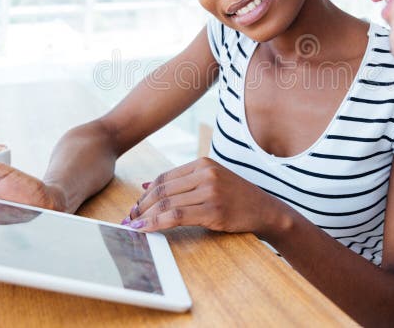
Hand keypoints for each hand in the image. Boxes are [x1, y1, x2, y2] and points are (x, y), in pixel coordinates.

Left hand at [125, 157, 289, 236]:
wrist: (265, 210)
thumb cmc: (236, 198)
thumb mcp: (211, 181)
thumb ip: (182, 182)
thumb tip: (146, 186)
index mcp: (203, 163)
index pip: (165, 177)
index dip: (146, 194)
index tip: (135, 207)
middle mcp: (206, 173)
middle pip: (163, 190)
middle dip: (141, 206)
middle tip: (128, 219)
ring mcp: (210, 190)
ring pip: (167, 203)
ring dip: (145, 216)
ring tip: (133, 226)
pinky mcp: (213, 209)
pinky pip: (176, 216)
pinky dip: (156, 223)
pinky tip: (146, 229)